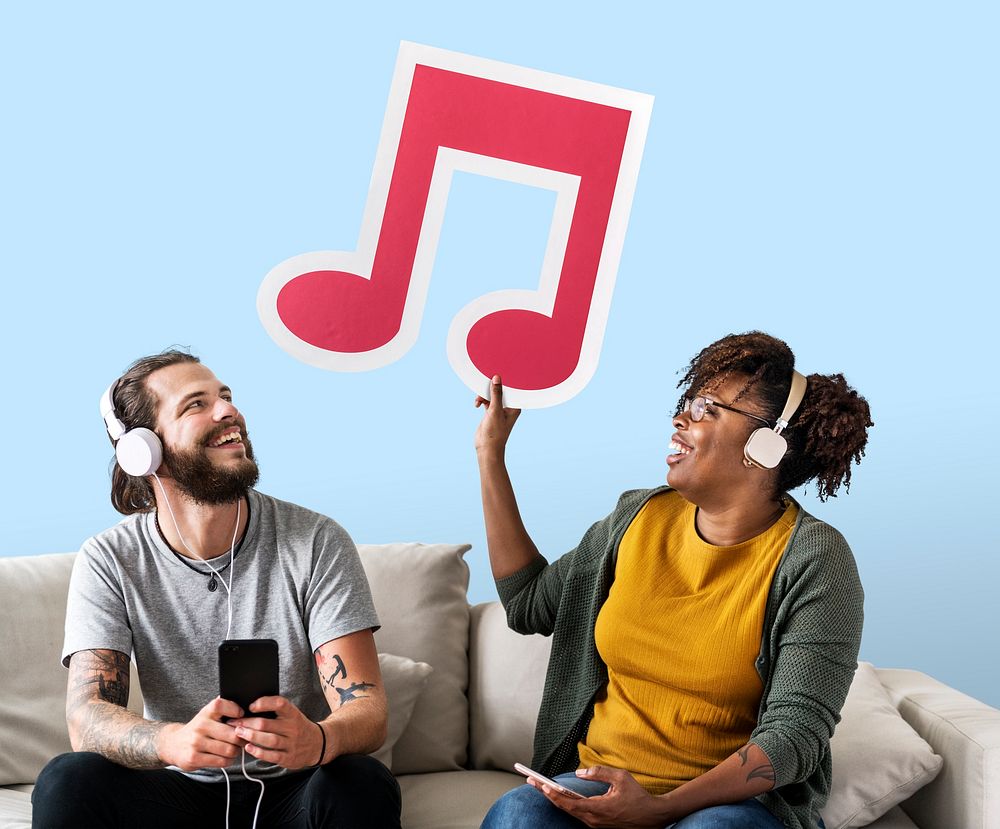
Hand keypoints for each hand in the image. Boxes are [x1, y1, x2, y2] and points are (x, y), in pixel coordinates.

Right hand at [158, 696, 245, 771]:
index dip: (235, 709)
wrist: (173, 744)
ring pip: (229, 749)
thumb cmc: (198, 729)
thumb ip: (224, 709)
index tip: (241, 716)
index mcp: (205, 713)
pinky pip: (221, 761)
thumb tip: (245, 704)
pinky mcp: (194, 758)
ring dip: (236, 752)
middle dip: (242, 739)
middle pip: (232, 733)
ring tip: (235, 749)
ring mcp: (196, 743)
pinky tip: (226, 757)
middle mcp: (200, 726)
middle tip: (245, 740)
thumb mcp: (207, 715)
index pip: (221, 705)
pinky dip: (228, 761)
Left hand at [228, 695, 324, 769]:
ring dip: (251, 737)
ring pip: (269, 740)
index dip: (264, 703)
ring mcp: (291, 743)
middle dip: (248, 723)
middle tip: (234, 722)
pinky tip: (248, 747)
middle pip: (267, 724)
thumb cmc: (296, 726)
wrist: (317, 744)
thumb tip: (249, 708)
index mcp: (293, 713)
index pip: (280, 703)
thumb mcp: (292, 714)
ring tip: (238, 733)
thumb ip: (276, 711)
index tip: (250, 706)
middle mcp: (293, 727)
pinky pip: (272, 755)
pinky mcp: (289, 757)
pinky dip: (258, 752)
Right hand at [474, 375, 520, 458]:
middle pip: (501, 391)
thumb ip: (496, 394)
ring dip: (484, 395)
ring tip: (479, 400)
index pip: (512, 389)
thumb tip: (497, 378)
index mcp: (515, 406)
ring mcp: (499, 409)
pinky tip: (477, 404)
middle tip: (485, 383)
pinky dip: (481, 400)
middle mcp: (509, 407)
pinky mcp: (491, 412)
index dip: (505, 382)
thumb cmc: (495, 432)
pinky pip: (486, 401)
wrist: (486, 447)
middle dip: (492, 388)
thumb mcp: (495, 410)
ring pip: (492, 395)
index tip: (497, 374)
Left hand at [529, 766, 669, 827]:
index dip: (551, 793)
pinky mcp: (599, 825)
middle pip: (564, 807)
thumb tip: (579, 772)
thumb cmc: (638, 796)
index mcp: (597, 809)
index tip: (539, 784)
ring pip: (570, 812)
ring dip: (555, 799)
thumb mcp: (620, 778)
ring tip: (541, 787)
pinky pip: (578, 814)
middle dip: (547, 794)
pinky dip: (567, 805)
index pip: (568, 802)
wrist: (653, 818)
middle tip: (531, 781)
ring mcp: (596, 825)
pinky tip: (559, 796)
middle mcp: (593, 820)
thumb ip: (599, 772)